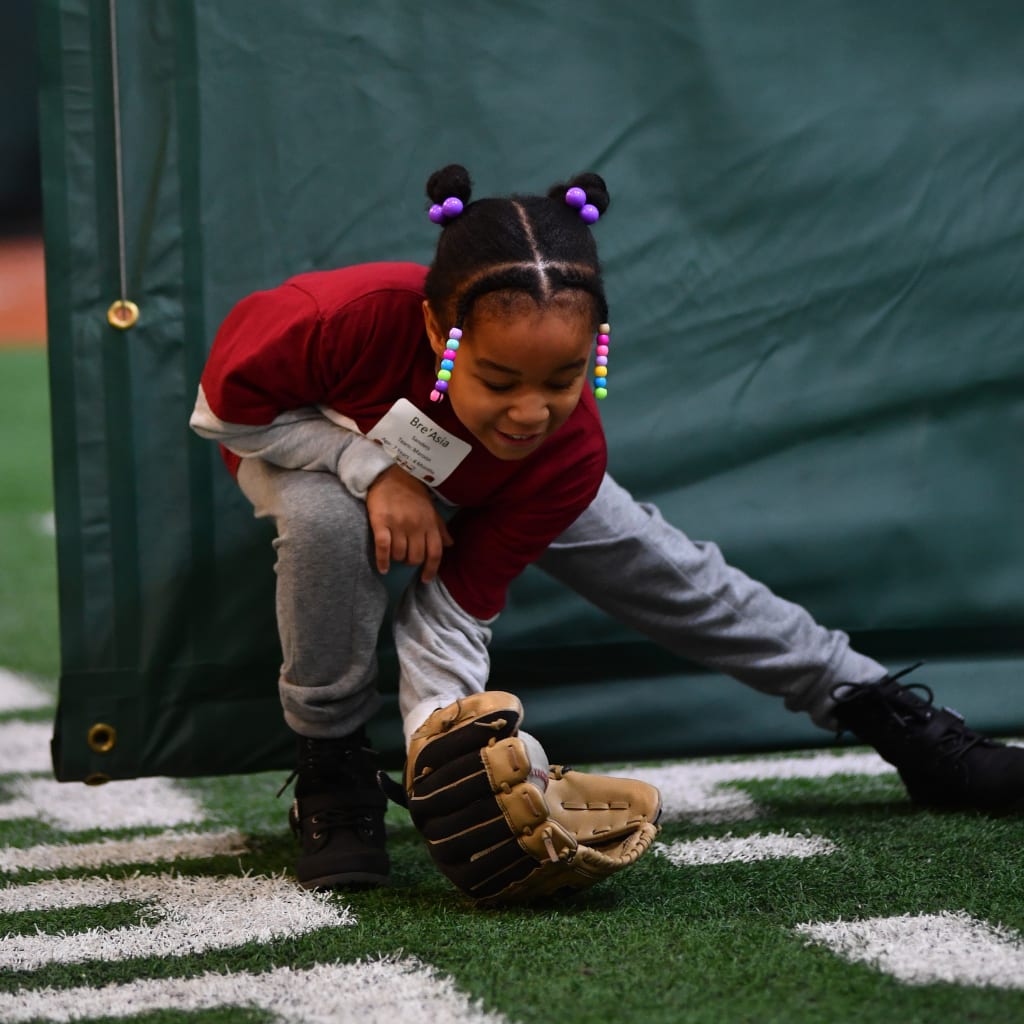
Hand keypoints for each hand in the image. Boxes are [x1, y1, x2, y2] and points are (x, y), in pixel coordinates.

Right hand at [366, 465, 452, 581]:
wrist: (388, 475)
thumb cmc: (412, 492)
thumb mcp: (430, 508)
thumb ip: (440, 527)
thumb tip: (450, 544)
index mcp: (430, 522)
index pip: (435, 552)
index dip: (431, 569)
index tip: (425, 579)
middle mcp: (416, 525)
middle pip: (416, 556)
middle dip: (411, 562)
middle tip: (406, 558)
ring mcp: (398, 524)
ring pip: (400, 554)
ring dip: (397, 559)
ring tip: (395, 554)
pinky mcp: (381, 522)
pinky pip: (383, 548)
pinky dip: (383, 561)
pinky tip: (383, 568)